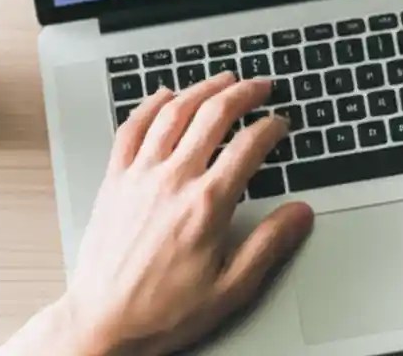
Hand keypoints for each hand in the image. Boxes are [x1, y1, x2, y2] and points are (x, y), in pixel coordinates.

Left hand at [28, 73, 312, 355]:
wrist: (102, 322)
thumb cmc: (162, 311)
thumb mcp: (231, 288)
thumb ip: (269, 245)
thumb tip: (300, 214)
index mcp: (206, 205)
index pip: (249, 147)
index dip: (271, 127)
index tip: (281, 123)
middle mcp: (173, 181)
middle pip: (213, 116)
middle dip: (243, 93)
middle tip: (260, 85)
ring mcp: (140, 176)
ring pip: (174, 113)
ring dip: (202, 89)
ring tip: (222, 79)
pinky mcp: (114, 180)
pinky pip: (131, 129)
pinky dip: (149, 105)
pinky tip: (164, 96)